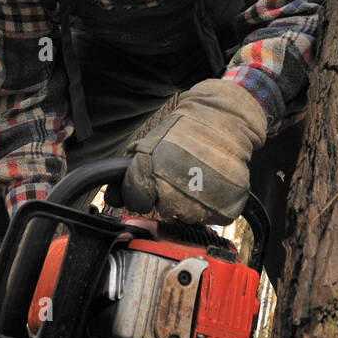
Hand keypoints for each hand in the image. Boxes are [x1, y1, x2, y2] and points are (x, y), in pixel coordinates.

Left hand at [122, 78, 267, 223]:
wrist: (224, 120)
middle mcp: (174, 197)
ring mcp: (200, 207)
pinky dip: (212, 203)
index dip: (142, 191)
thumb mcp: (149, 144)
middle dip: (168, 196)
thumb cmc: (187, 130)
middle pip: (164, 210)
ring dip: (191, 201)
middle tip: (181, 172)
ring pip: (188, 216)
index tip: (151, 181)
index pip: (136, 202)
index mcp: (152, 178)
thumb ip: (131, 174)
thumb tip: (113, 197)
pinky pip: (211, 216)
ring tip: (199, 174)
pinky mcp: (223, 211)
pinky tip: (213, 181)